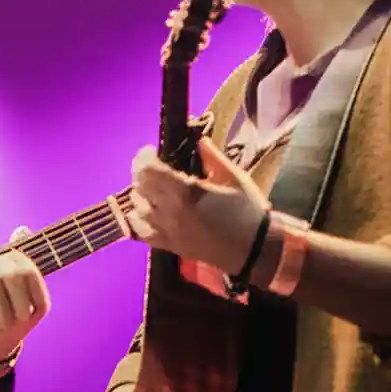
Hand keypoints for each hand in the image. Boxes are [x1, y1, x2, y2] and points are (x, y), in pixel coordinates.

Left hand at [0, 226, 50, 365]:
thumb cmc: (7, 311)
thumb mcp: (20, 293)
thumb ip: (21, 262)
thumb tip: (21, 230)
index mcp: (41, 306)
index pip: (29, 271)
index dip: (14, 255)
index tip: (3, 250)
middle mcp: (24, 316)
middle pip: (10, 274)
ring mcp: (4, 323)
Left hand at [125, 138, 269, 275]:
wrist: (255, 251)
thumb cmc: (247, 211)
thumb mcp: (234, 178)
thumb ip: (213, 157)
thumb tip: (199, 140)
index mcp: (186, 193)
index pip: (148, 171)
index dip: (144, 158)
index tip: (150, 152)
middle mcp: (170, 213)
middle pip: (139, 187)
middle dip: (141, 173)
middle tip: (152, 167)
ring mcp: (167, 232)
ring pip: (136, 209)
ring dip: (140, 194)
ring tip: (153, 188)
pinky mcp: (169, 246)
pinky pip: (140, 232)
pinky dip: (137, 219)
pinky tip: (147, 210)